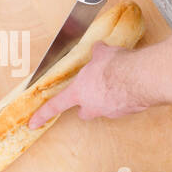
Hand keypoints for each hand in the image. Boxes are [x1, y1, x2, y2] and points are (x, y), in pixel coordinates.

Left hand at [28, 43, 148, 128]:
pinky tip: (129, 85)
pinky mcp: (127, 111)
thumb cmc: (114, 66)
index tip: (33, 123)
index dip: (43, 114)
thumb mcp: (101, 54)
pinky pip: (121, 105)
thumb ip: (97, 54)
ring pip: (104, 109)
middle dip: (86, 105)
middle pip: (84, 112)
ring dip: (107, 100)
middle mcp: (92, 106)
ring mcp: (110, 111)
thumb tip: (98, 48)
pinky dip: (123, 97)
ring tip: (116, 83)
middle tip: (91, 94)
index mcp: (79, 92)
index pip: (55, 105)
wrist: (138, 77)